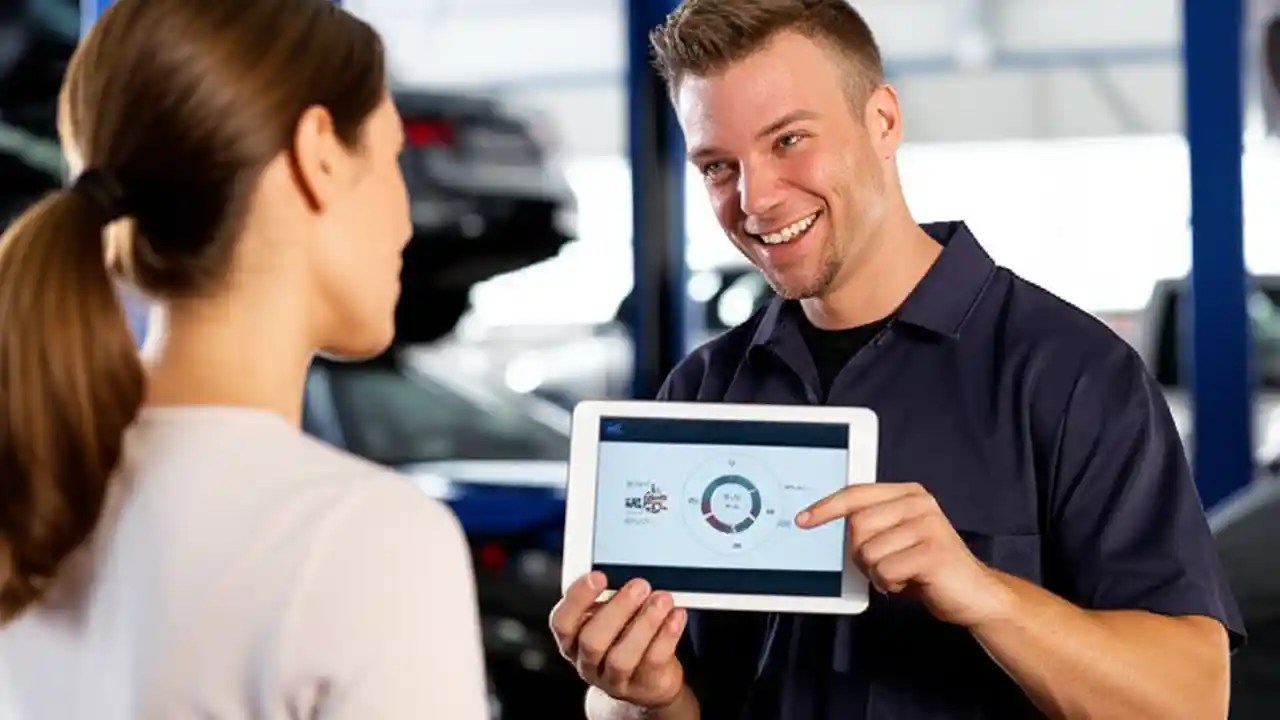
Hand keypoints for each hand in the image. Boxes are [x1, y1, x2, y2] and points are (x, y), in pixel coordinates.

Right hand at [549, 572, 688, 708]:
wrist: (647, 682)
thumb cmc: (624, 639)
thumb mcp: (610, 619)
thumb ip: (610, 600)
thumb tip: (627, 576)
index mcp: (572, 641)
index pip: (562, 622)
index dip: (577, 598)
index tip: (598, 576)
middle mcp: (588, 663)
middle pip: (592, 641)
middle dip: (617, 610)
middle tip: (640, 585)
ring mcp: (614, 681)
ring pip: (622, 658)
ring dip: (644, 624)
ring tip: (662, 599)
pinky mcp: (644, 687)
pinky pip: (653, 662)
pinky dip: (667, 636)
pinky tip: (676, 616)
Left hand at [796, 482, 1012, 627]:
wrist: (974, 594)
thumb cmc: (929, 568)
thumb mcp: (897, 539)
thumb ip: (872, 525)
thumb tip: (827, 522)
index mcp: (908, 494)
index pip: (856, 494)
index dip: (826, 507)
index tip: (804, 519)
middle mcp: (919, 504)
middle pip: (857, 525)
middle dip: (860, 554)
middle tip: (884, 566)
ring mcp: (928, 525)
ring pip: (868, 551)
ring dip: (877, 573)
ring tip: (902, 574)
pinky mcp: (933, 552)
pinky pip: (885, 570)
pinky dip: (890, 584)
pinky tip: (910, 582)